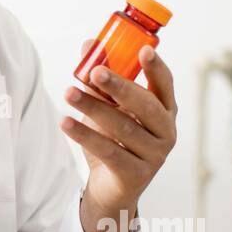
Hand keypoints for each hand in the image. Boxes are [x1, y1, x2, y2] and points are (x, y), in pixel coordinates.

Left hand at [60, 41, 177, 212]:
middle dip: (118, 86)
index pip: (165, 85)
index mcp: (164, 110)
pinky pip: (110, 152)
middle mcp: (165, 132)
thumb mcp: (107, 107)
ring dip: (93, 107)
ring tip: (68, 93)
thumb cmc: (113, 139)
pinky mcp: (136, 175)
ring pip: (123, 128)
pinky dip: (85, 135)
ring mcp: (154, 155)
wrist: (110, 186)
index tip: (143, 49)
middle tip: (94, 72)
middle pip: (144, 105)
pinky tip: (65, 122)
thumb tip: (89, 45)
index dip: (156, 67)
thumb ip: (100, 80)